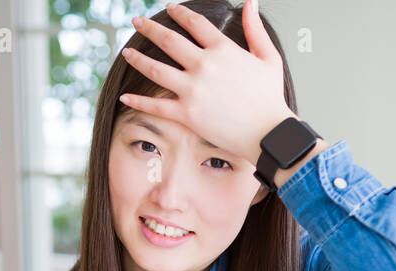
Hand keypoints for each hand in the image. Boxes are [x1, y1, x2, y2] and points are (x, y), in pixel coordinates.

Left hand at [119, 0, 294, 166]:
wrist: (268, 133)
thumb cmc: (271, 97)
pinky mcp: (187, 114)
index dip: (179, 13)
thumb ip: (255, 28)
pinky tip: (124, 96)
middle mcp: (204, 65)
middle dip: (149, 28)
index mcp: (223, 49)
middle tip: (136, 22)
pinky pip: (157, 106)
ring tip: (126, 52)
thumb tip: (251, 2)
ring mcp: (193, 90)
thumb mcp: (268, 57)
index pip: (194, 23)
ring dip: (137, 59)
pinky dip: (138, 101)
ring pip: (156, 69)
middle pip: (168, 40)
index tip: (169, 8)